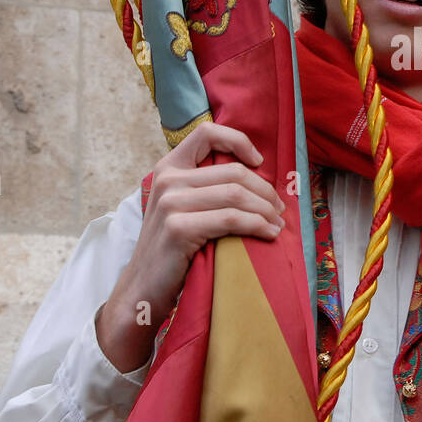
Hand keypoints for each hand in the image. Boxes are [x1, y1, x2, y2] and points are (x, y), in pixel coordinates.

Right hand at [97, 123, 285, 372]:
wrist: (143, 288)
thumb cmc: (172, 249)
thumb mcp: (182, 207)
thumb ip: (205, 186)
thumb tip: (256, 174)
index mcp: (169, 167)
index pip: (207, 133)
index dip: (239, 141)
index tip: (259, 163)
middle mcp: (167, 179)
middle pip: (233, 172)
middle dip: (265, 191)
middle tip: (279, 210)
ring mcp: (170, 202)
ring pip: (236, 195)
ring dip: (266, 210)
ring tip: (278, 224)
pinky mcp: (179, 228)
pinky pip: (232, 219)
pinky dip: (258, 226)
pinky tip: (269, 234)